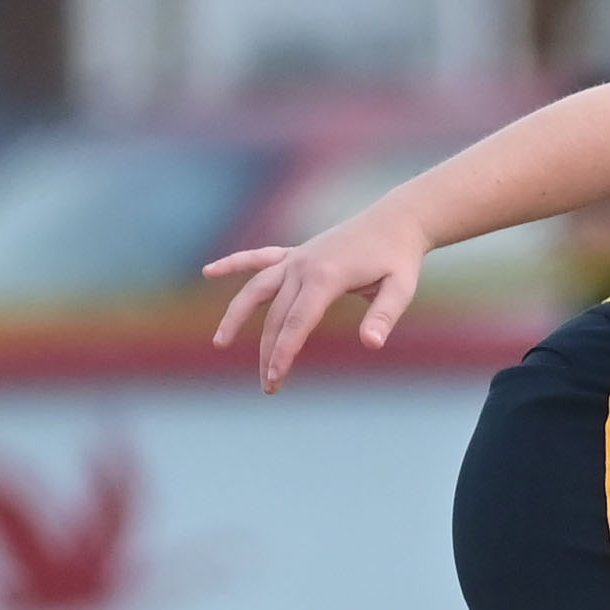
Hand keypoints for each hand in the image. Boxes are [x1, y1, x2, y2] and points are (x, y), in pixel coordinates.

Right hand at [204, 204, 433, 392]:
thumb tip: (372, 345)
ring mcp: (296, 258)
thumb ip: (384, 316)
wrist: (395, 222)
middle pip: (277, 316)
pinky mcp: (296, 254)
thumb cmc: (400, 259)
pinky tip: (209, 272)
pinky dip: (234, 264)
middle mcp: (303, 266)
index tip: (275, 377)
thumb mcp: (401, 289)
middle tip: (268, 387)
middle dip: (269, 352)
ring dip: (237, 317)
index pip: (297, 322)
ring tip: (220, 343)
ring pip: (257, 290)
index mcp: (325, 277)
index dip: (283, 351)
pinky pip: (258, 259)